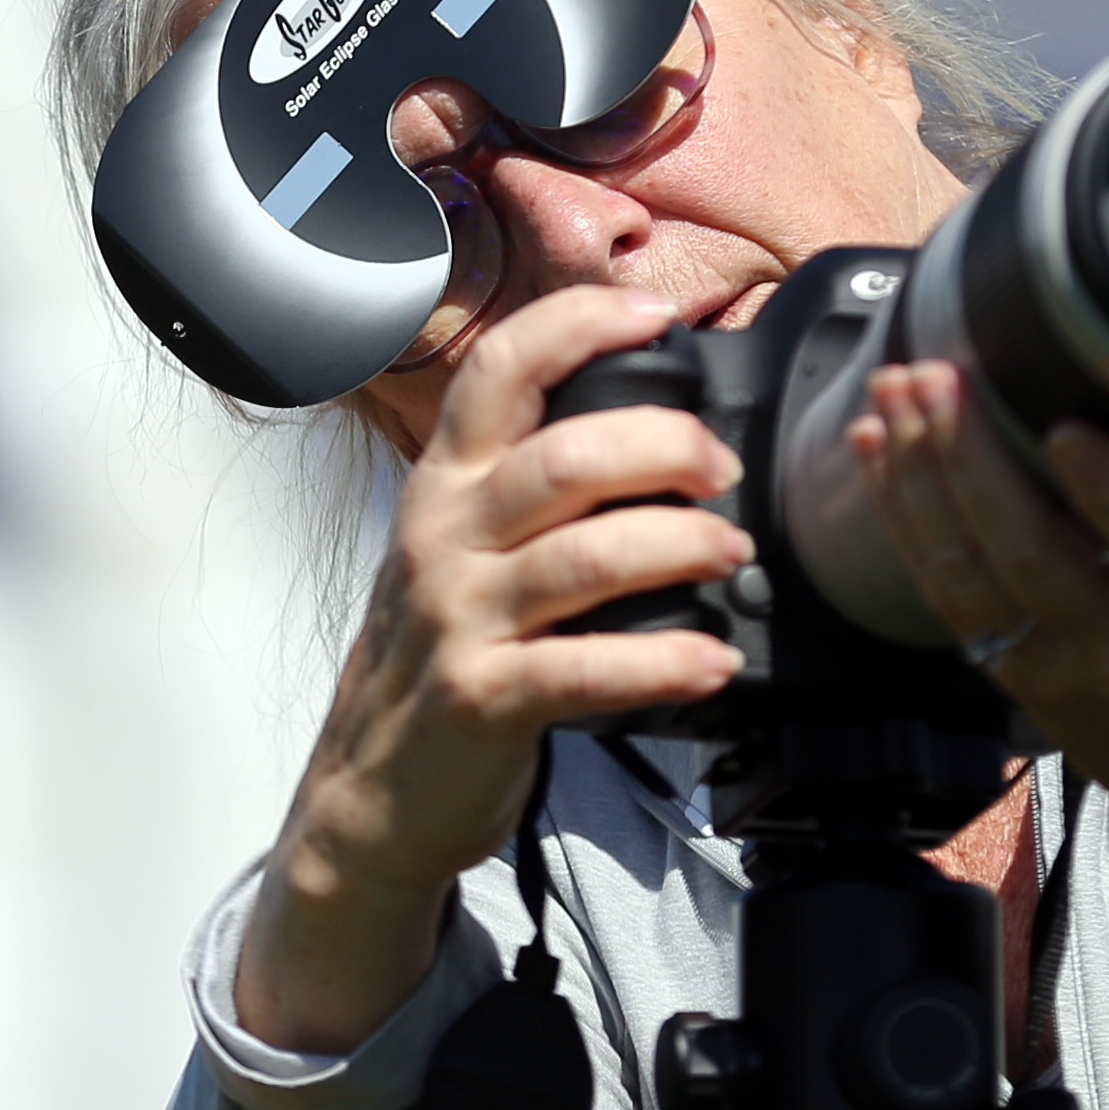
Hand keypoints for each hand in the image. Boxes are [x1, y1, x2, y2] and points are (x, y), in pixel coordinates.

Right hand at [238, 287, 752, 1051]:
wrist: (372, 794)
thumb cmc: (443, 658)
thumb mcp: (464, 552)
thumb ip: (532, 491)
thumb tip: (658, 433)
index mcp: (446, 485)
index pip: (502, 371)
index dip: (579, 325)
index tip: (658, 315)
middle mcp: (445, 538)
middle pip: (565, 457)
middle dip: (665, 448)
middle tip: (725, 470)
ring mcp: (459, 618)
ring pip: (586, 556)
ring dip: (680, 545)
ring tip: (735, 552)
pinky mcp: (483, 698)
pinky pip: (586, 668)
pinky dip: (664, 662)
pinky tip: (715, 660)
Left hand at [852, 363, 1108, 891]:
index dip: (1108, 496)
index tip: (1067, 426)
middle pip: (1033, 557)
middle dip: (975, 465)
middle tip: (937, 376)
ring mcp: (1059, 669)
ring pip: (971, 575)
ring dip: (924, 482)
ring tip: (895, 392)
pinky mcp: (1015, 674)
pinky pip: (944, 597)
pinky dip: (905, 523)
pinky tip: (875, 449)